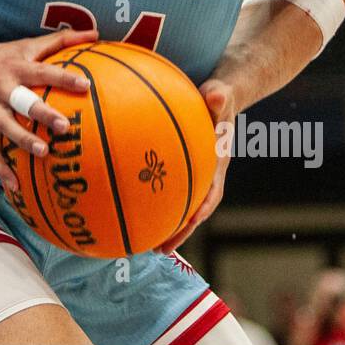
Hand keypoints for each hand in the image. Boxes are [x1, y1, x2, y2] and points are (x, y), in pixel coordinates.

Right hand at [0, 28, 98, 192]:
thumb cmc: (0, 56)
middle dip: (42, 114)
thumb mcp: (27, 44)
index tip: (86, 86)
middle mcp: (3, 87)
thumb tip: (95, 33)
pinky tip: (16, 187)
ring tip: (43, 153)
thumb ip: (62, 40)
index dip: (63, 78)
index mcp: (17, 67)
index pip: (44, 72)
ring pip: (6, 127)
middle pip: (23, 101)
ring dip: (23, 141)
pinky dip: (1, 169)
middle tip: (64, 126)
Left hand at [156, 78, 236, 254]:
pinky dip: (147, 199)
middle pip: (193, 211)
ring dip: (162, 225)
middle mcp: (205, 176)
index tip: (191, 224)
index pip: (212, 192)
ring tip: (140, 244)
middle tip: (159, 250)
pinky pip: (160, 188)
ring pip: (177, 206)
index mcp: (217, 164)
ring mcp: (191, 175)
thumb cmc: (218, 97)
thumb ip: (219, 97)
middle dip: (179, 232)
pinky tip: (123, 205)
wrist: (217, 98)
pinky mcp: (175, 170)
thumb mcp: (220, 95)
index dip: (202, 209)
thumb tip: (215, 94)